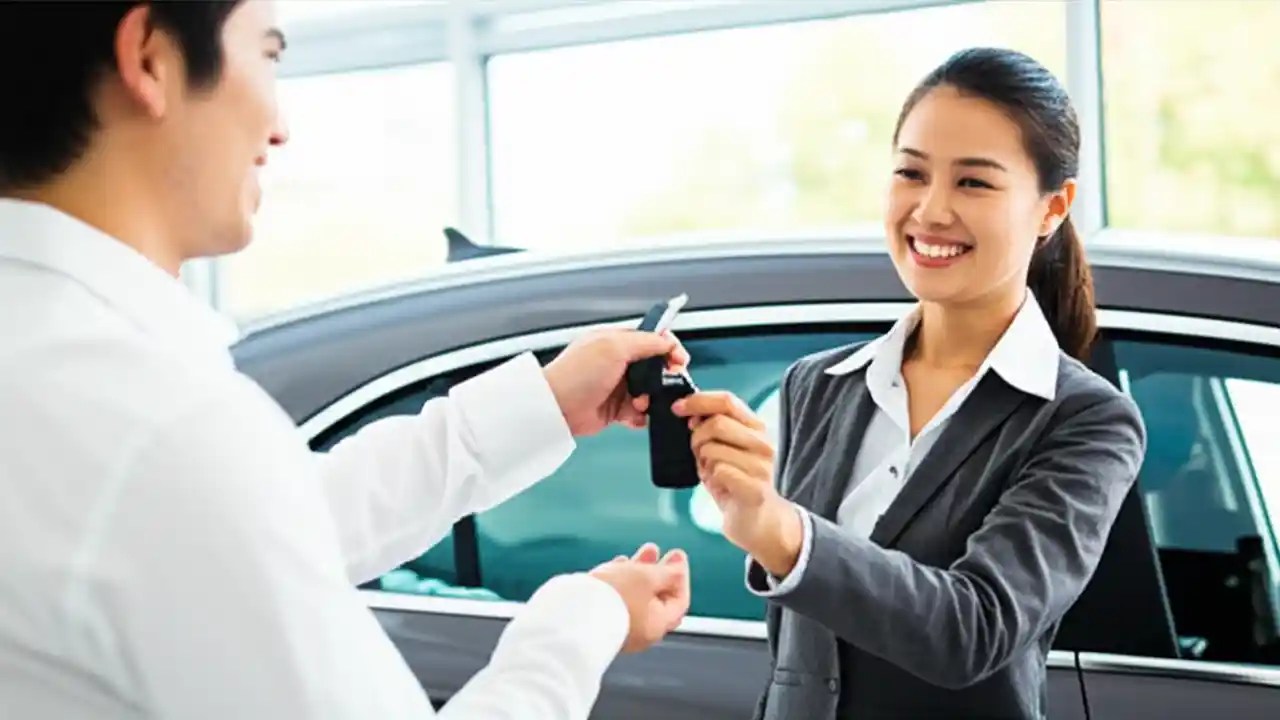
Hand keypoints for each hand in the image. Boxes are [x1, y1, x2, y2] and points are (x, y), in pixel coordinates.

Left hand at [543, 329, 690, 436]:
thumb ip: (646, 342)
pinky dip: (641, 416)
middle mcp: (618, 361)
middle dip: (665, 376)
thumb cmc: (576, 375)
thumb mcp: (614, 348)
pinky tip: (635, 416)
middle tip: (669, 384)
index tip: (679, 360)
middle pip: (655, 366)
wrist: (557, 408)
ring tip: (641, 403)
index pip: (652, 338)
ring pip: (650, 391)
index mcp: (616, 341)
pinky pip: (639, 412)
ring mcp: (617, 385)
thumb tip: (668, 342)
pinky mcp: (614, 408)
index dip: (669, 348)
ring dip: (652, 398)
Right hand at [588, 543, 690, 653]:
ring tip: (642, 551)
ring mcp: (620, 627)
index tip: (676, 555)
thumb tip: (680, 567)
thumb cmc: (613, 597)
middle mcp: (641, 631)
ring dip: (640, 572)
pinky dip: (622, 582)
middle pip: (657, 598)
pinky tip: (619, 564)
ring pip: (636, 596)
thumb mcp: (647, 577)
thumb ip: (668, 572)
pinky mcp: (601, 620)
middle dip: (659, 571)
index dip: (680, 575)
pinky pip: (617, 599)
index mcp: (658, 625)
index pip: (679, 600)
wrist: (570, 614)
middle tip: (661, 551)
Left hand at [673, 392, 803, 577]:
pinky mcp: (755, 488)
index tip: (677, 408)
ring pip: (714, 449)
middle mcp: (763, 443)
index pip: (727, 400)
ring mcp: (762, 466)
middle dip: (697, 437)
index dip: (698, 401)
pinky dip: (711, 478)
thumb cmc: (735, 481)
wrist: (757, 520)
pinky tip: (720, 485)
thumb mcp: (723, 448)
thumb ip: (710, 429)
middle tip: (698, 453)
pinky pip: (719, 471)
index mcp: (756, 427)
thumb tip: (690, 413)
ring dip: (704, 461)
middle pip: (717, 423)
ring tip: (712, 471)